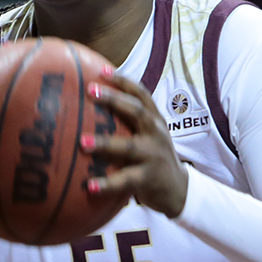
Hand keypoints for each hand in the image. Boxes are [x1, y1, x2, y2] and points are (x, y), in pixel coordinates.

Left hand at [84, 69, 187, 216]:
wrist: (178, 191)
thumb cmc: (152, 160)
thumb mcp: (146, 137)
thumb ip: (125, 124)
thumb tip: (87, 111)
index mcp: (154, 121)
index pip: (141, 94)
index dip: (123, 81)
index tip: (101, 71)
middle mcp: (156, 134)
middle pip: (136, 111)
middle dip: (114, 99)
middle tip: (90, 91)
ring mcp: (154, 155)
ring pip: (129, 146)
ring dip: (105, 143)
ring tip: (82, 142)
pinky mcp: (150, 178)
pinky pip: (126, 180)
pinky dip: (107, 184)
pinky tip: (89, 186)